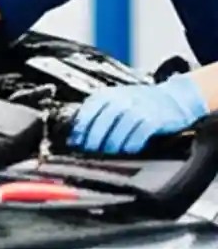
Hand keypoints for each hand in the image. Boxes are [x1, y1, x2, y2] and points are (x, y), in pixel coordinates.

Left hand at [68, 75, 208, 154]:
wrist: (173, 98)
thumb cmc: (140, 104)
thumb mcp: (115, 102)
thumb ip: (98, 115)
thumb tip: (75, 138)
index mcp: (106, 95)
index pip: (86, 113)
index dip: (79, 131)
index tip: (75, 143)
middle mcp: (120, 99)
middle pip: (100, 123)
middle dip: (93, 141)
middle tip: (90, 153)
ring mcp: (138, 108)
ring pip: (118, 130)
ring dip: (111, 145)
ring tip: (108, 154)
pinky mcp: (154, 118)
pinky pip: (138, 134)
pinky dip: (131, 144)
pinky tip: (129, 150)